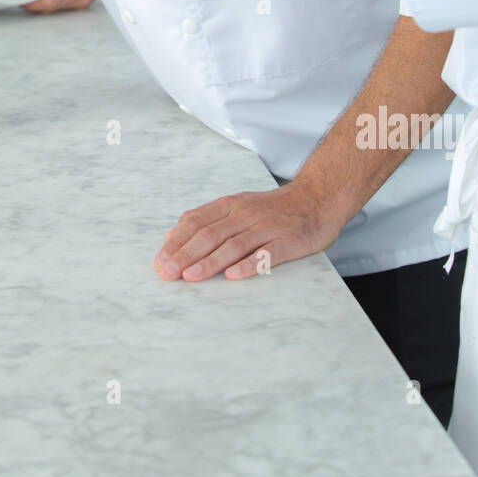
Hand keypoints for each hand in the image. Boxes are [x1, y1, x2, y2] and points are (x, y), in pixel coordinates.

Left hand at [21, 0, 97, 12]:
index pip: (46, 2)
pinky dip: (57, 1)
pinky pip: (66, 7)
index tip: (20, 1)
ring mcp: (84, 0)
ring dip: (47, 3)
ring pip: (57, 8)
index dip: (31, 4)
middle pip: (51, 7)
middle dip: (37, 3)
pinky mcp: (86, 3)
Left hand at [155, 181, 343, 281]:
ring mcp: (266, 227)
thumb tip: (173, 235)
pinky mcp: (287, 241)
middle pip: (210, 234)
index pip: (196, 222)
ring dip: (210, 262)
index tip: (160, 261)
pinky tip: (233, 276)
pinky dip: (248, 265)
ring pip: (233, 245)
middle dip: (186, 255)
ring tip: (191, 277)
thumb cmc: (273, 208)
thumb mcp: (237, 206)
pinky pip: (266, 254)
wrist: (316, 199)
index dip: (177, 242)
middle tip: (168, 273)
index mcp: (230, 206)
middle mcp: (245, 214)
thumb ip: (207, 219)